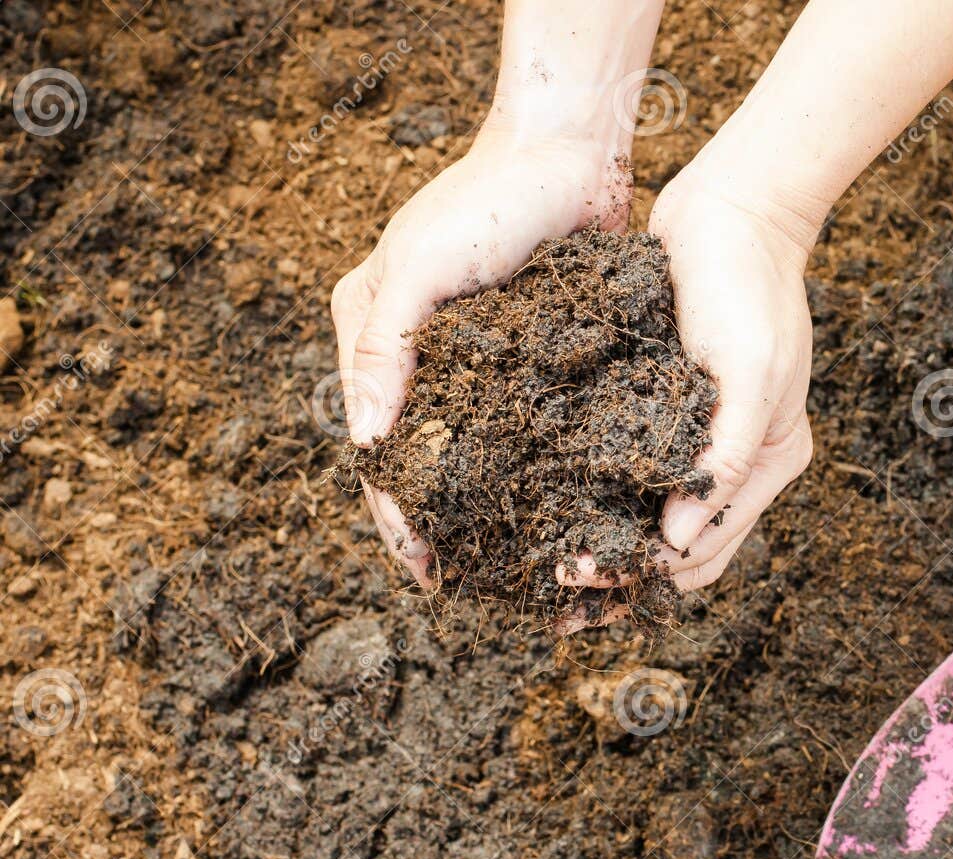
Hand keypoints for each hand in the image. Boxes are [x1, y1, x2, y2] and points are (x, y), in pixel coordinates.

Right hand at [330, 130, 629, 583]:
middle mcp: (414, 357)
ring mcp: (471, 362)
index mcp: (370, 335)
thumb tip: (362, 443)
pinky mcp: (526, 361)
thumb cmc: (487, 200)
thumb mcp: (422, 267)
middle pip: (416, 462)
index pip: (373, 445)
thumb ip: (384, 347)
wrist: (568, 153)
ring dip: (477, 510)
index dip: (394, 512)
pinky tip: (540, 514)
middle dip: (433, 526)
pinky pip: (515, 431)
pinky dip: (521, 474)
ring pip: (466, 456)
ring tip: (501, 568)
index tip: (423, 568)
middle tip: (462, 588)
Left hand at [561, 164, 816, 598]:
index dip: (642, 576)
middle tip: (551, 603)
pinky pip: (625, 473)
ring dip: (602, 550)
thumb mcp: (750, 373)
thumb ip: (725, 459)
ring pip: (646, 523)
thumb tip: (677, 544)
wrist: (732, 212)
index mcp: (768, 465)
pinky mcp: (660, 409)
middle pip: (673, 554)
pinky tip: (546, 512)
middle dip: (618, 582)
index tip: (576, 576)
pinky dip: (593, 500)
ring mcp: (696, 438)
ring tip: (540, 577)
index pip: (704, 552)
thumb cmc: (748, 288)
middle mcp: (733, 464)